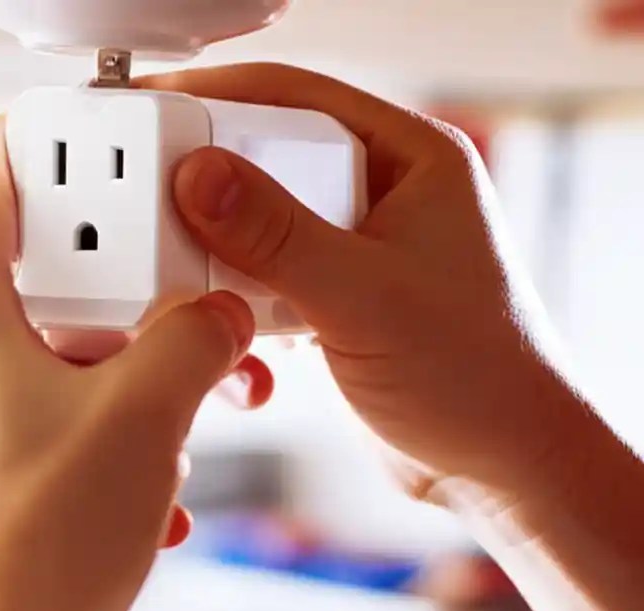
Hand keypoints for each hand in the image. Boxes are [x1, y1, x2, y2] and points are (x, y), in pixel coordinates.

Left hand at [0, 119, 253, 610]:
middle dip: (126, 294)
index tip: (110, 142)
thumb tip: (218, 314)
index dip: (55, 146)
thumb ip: (195, 338)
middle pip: (35, 274)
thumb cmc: (38, 550)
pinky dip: (99, 432)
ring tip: (180, 419)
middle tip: (184, 303)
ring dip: (125, 378)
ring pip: (47, 356)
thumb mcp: (149, 414)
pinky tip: (150, 487)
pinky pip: (38, 419)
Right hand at [142, 64, 578, 502]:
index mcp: (411, 159)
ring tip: (191, 287)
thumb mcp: (364, 297)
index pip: (296, 99)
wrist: (499, 469)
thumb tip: (198, 177)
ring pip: (254, 227)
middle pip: (263, 161)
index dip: (218, 101)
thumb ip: (276, 236)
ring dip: (219, 262)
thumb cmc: (476, 377)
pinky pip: (259, 279)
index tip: (153, 118)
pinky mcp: (329, 299)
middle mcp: (380, 194)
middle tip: (152, 211)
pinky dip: (237, 306)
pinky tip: (241, 342)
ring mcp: (352, 249)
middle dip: (207, 194)